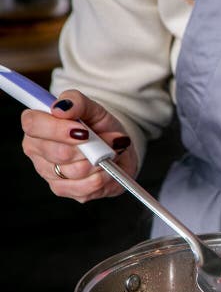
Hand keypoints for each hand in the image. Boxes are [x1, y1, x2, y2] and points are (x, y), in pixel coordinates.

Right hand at [20, 89, 137, 202]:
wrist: (116, 149)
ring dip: (99, 162)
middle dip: (89, 148)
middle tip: (103, 142)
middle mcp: (37, 150)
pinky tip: (105, 169)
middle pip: (58, 153)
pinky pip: (85, 188)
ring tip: (107, 154)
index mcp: (37, 125)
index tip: (83, 131)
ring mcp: (48, 172)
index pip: (33, 125)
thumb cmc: (99, 127)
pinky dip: (103, 177)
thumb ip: (77, 102)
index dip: (58, 129)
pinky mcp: (63, 190)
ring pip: (75, 171)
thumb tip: (62, 108)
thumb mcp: (93, 108)